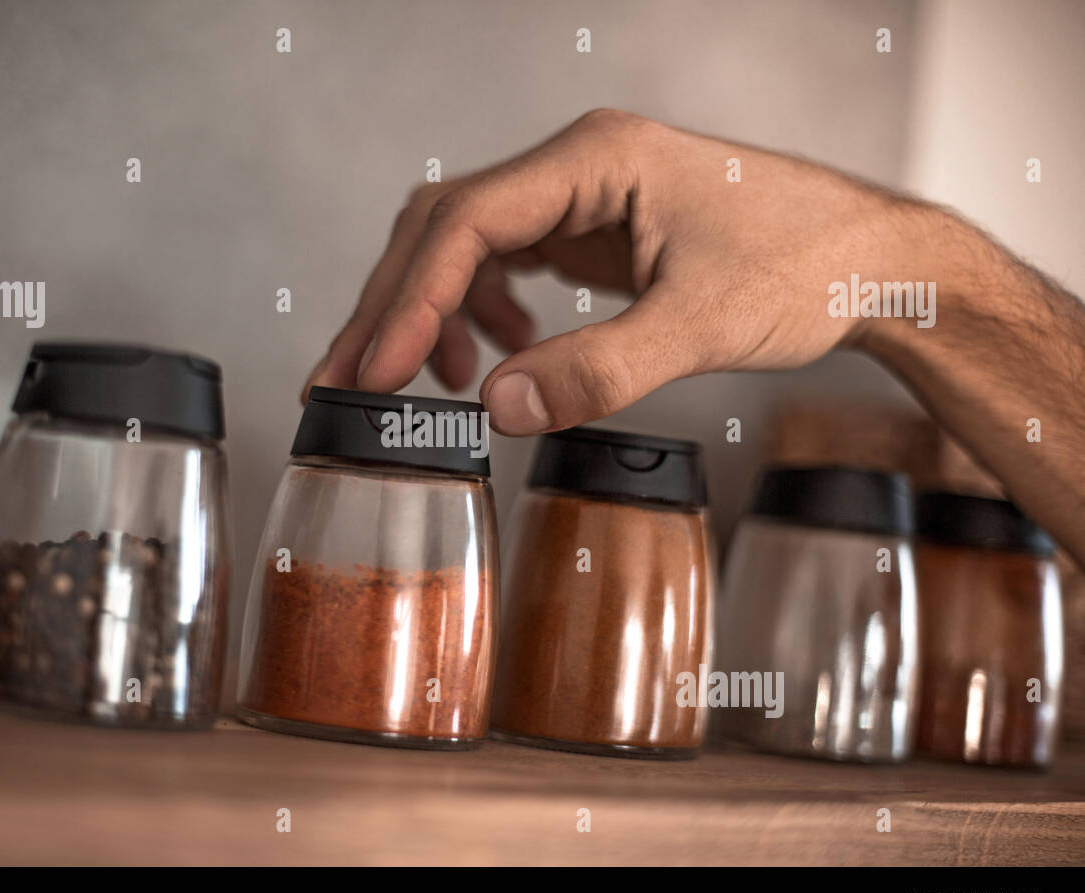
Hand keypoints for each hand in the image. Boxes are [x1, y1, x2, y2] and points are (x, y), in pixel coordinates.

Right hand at [302, 108, 922, 433]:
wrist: (869, 262)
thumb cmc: (806, 266)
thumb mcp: (701, 325)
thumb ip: (597, 370)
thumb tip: (500, 410)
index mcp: (596, 159)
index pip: (465, 220)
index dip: (409, 300)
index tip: (372, 371)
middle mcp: (576, 167)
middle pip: (445, 227)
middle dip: (392, 308)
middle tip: (345, 383)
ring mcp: (581, 196)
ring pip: (465, 245)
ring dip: (430, 313)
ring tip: (428, 385)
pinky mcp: (592, 229)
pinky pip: (506, 263)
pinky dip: (480, 313)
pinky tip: (494, 355)